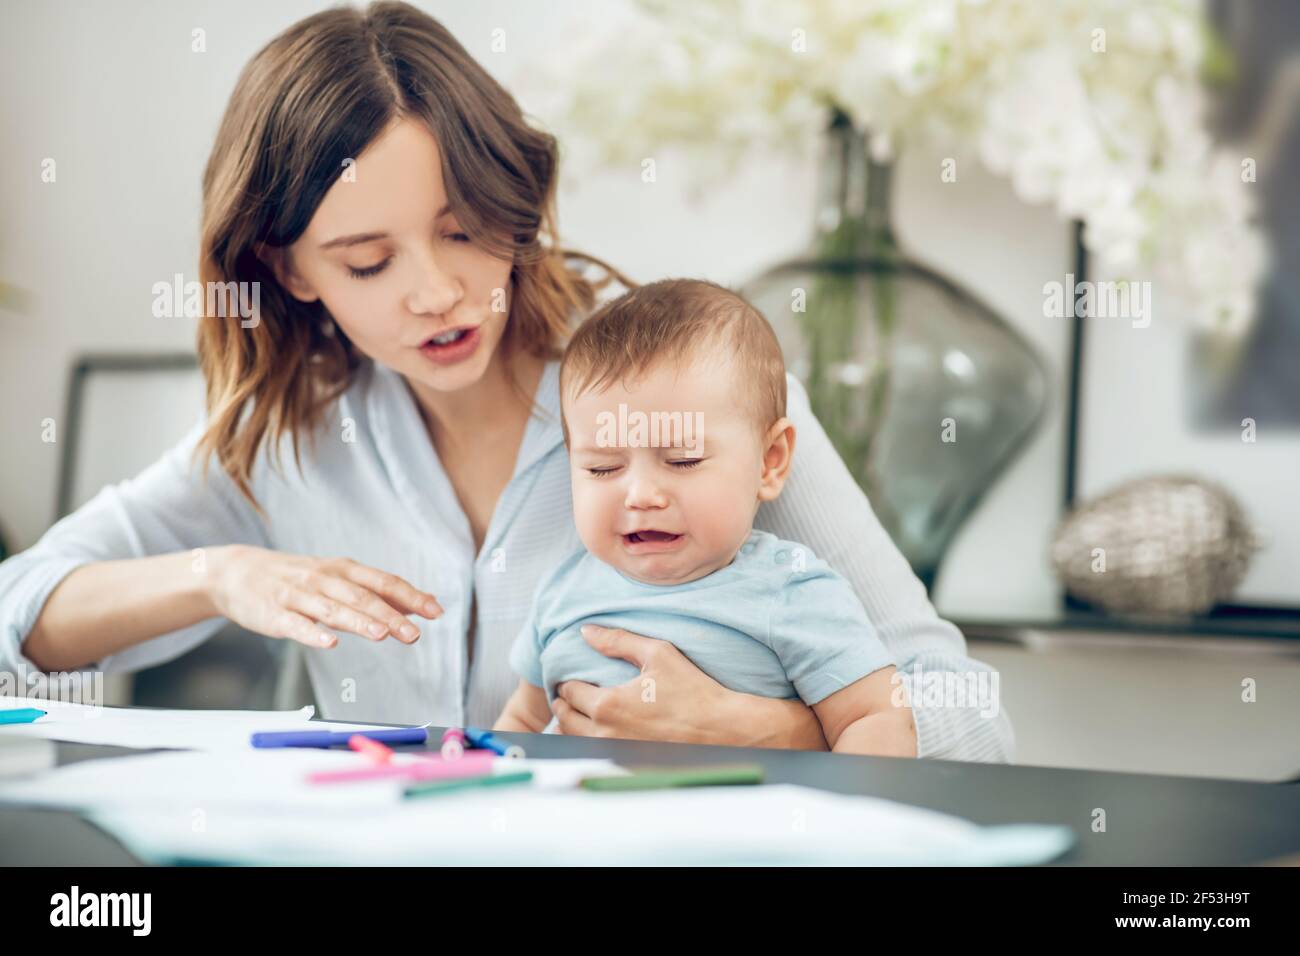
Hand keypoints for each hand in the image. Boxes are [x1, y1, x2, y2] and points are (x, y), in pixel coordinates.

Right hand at [205, 545, 441, 648]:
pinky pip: (295, 625)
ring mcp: (297, 596)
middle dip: (390, 615)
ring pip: (332, 609)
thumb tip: (424, 602)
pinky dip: (312, 633)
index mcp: (343, 570)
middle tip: (414, 633)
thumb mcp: (339, 578)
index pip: (383, 582)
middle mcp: (323, 579)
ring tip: (382, 634)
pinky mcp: (274, 614)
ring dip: (358, 621)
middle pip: (362, 597)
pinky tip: (329, 643)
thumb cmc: (297, 579)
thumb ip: (379, 592)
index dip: (410, 596)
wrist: (237, 572)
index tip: (435, 610)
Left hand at [552, 624, 734, 743]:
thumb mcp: (657, 653)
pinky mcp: (626, 766)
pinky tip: (600, 731)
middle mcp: (605, 734)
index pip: (569, 692)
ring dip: (571, 725)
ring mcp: (615, 754)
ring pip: (574, 741)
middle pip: (564, 720)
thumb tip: (586, 631)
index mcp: (607, 705)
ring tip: (579, 712)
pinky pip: (594, 755)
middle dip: (564, 704)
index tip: (571, 677)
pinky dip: (588, 742)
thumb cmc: (692, 690)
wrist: (721, 730)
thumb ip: (618, 640)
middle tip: (569, 694)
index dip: (567, 682)